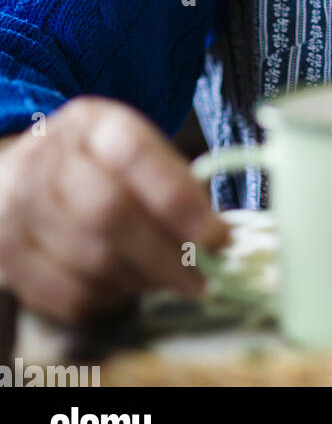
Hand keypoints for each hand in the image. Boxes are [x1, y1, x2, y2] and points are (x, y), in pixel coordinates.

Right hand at [0, 96, 228, 324]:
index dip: (180, 201)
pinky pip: (64, 294)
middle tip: (200, 280)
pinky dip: (105, 300)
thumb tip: (215, 236)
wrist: (24, 171)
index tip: (218, 237)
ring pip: (89, 260)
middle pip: (110, 213)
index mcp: (91, 123)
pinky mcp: (5, 254)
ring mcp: (18, 206)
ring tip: (164, 281)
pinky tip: (124, 289)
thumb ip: (174, 182)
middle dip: (165, 255)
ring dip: (139, 281)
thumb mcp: (137, 149)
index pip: (135, 155)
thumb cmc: (97, 163)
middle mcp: (47, 157)